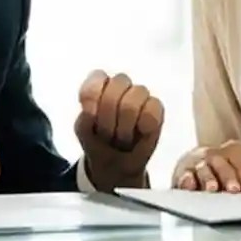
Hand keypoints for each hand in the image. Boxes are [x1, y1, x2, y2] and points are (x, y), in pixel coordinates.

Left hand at [74, 71, 163, 189]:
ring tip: (121, 137)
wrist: (115, 164)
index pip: (98, 76)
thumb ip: (85, 118)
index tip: (91, 115)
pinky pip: (152, 110)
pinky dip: (143, 125)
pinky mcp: (157, 108)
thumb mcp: (83, 131)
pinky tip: (139, 132)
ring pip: (133, 100)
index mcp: (100, 85)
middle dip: (108, 117)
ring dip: (124, 126)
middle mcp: (120, 86)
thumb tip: (92, 111)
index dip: (93, 96)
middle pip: (117, 86)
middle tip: (107, 133)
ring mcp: (140, 95)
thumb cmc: (98, 141)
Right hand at [173, 140, 240, 191]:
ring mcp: (198, 163)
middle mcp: (215, 154)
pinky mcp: (182, 173)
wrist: (195, 164)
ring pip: (204, 168)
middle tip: (235, 189)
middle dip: (230, 175)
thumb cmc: (225, 169)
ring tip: (213, 189)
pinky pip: (184, 175)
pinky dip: (186, 180)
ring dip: (208, 178)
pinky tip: (190, 185)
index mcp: (233, 151)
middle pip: (223, 162)